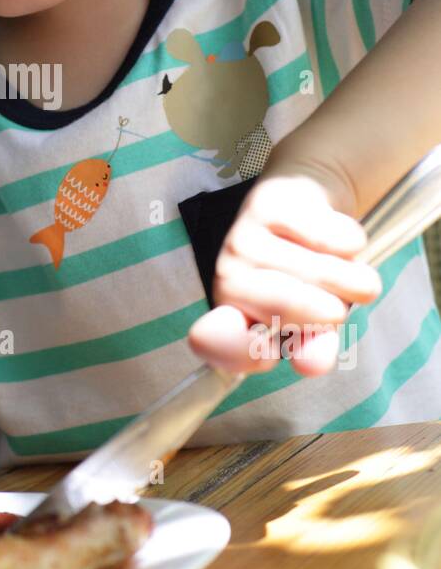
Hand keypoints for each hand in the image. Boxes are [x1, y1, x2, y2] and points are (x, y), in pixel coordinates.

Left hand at [186, 164, 382, 376]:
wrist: (302, 204)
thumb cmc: (305, 276)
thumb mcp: (310, 320)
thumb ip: (312, 347)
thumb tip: (313, 363)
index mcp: (231, 314)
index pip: (215, 342)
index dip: (243, 353)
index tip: (271, 353)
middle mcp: (227, 276)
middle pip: (292, 308)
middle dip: (332, 312)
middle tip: (332, 301)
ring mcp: (245, 237)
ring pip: (326, 274)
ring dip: (353, 279)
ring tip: (343, 272)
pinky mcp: (272, 204)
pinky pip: (338, 240)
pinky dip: (352, 245)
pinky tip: (338, 240)